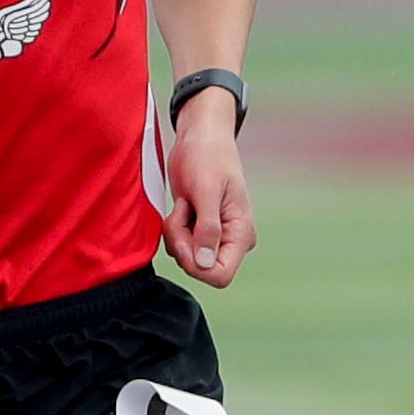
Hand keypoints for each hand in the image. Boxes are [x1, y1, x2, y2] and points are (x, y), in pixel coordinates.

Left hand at [164, 91, 253, 286]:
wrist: (200, 138)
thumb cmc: (207, 156)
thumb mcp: (206, 190)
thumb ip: (207, 228)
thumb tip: (205, 263)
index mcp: (240, 234)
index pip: (220, 276)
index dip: (196, 264)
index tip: (186, 235)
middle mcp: (229, 240)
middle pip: (198, 268)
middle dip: (181, 243)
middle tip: (182, 211)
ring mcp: (212, 236)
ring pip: (184, 257)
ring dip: (175, 232)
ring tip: (184, 203)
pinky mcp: (197, 230)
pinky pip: (177, 245)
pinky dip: (173, 227)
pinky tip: (181, 205)